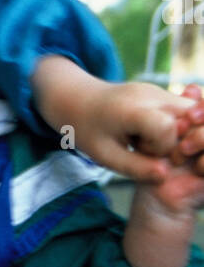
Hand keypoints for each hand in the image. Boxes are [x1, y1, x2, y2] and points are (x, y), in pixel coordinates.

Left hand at [33, 59, 203, 181]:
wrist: (77, 99)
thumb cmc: (87, 130)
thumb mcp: (105, 156)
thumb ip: (136, 168)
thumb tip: (166, 176)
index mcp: (133, 109)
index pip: (167, 129)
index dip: (161, 148)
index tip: (141, 151)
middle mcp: (151, 94)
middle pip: (188, 119)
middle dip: (176, 140)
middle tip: (145, 146)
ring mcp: (159, 90)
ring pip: (191, 114)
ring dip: (178, 133)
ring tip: (147, 139)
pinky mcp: (162, 92)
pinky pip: (184, 111)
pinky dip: (176, 126)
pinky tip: (150, 132)